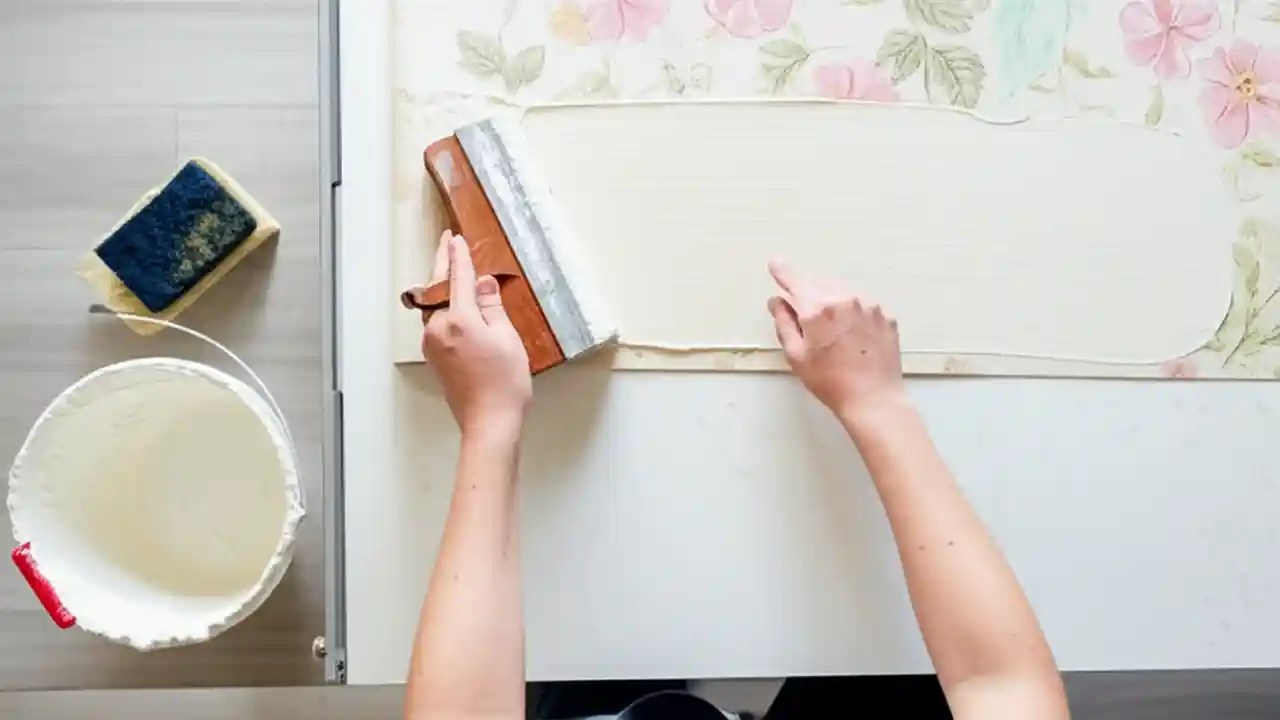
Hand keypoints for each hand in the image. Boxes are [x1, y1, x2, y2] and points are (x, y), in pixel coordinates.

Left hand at [422, 231, 531, 435]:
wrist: (489, 423)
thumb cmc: (504, 383)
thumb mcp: (506, 337)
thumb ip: (491, 306)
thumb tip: (482, 284)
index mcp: (457, 320)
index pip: (458, 278)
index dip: (459, 256)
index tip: (456, 239)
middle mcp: (437, 329)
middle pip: (437, 289)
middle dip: (443, 264)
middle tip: (446, 243)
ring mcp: (432, 345)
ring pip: (434, 305)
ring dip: (441, 285)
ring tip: (450, 268)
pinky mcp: (435, 358)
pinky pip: (435, 322)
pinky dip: (443, 306)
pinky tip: (453, 303)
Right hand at [767, 258, 906, 425]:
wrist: (874, 399)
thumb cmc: (830, 382)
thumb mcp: (797, 356)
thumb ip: (784, 323)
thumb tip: (778, 302)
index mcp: (818, 309)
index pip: (795, 282)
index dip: (783, 272)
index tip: (775, 262)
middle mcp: (845, 299)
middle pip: (819, 284)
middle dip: (807, 291)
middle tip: (801, 310)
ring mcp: (869, 305)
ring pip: (842, 291)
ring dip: (830, 299)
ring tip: (829, 327)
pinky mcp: (885, 315)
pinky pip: (862, 303)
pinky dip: (852, 310)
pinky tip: (850, 333)